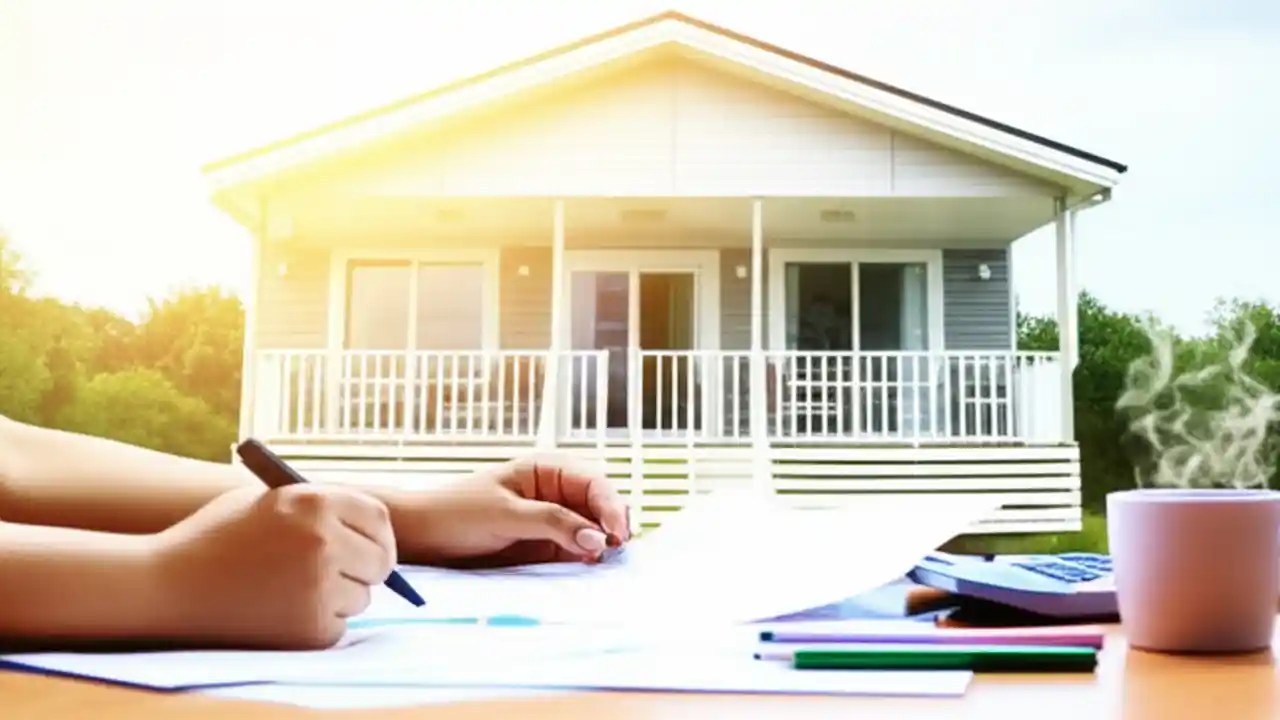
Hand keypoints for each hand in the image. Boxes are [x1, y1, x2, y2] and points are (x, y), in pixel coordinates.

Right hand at [152, 484, 395, 648]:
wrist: (166, 583)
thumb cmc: (215, 538)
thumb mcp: (268, 502)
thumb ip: (318, 508)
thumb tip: (371, 529)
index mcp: (315, 502)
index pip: (379, 519)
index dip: (379, 534)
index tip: (375, 544)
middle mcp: (324, 542)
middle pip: (380, 561)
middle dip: (368, 568)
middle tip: (350, 573)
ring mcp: (319, 587)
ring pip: (361, 597)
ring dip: (340, 596)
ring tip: (292, 590)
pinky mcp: (310, 627)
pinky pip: (338, 625)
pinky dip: (319, 622)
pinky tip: (279, 611)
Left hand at [393, 454, 630, 567]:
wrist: (421, 537)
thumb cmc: (457, 513)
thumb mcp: (506, 514)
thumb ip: (553, 522)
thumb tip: (596, 537)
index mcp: (546, 469)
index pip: (593, 483)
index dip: (610, 505)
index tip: (616, 533)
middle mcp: (555, 491)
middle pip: (599, 504)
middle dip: (612, 523)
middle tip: (617, 549)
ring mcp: (553, 519)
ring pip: (592, 529)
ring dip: (603, 543)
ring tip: (606, 560)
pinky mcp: (546, 545)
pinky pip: (576, 550)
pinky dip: (587, 557)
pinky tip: (591, 566)